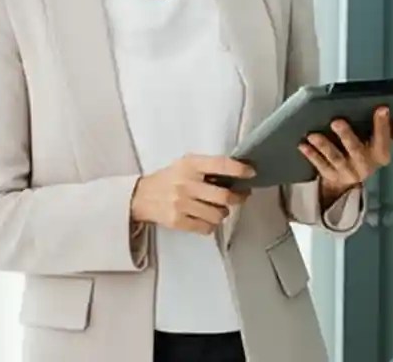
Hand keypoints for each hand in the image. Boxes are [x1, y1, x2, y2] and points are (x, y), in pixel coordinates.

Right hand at [130, 154, 254, 234]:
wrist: (141, 196)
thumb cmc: (170, 178)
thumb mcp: (186, 164)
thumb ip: (208, 166)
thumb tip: (239, 172)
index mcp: (190, 165)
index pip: (220, 164)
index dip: (239, 169)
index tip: (251, 173)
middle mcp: (186, 184)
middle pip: (224, 196)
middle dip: (238, 198)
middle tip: (241, 196)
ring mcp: (181, 204)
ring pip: (217, 215)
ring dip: (223, 213)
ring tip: (218, 209)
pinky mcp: (177, 221)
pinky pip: (206, 228)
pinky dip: (211, 225)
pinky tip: (206, 218)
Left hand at [299, 106, 392, 205]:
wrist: (352, 180)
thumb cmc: (370, 152)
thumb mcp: (386, 140)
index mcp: (381, 154)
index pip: (384, 138)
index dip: (383, 124)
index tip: (382, 107)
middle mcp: (365, 165)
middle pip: (356, 150)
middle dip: (347, 136)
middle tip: (336, 121)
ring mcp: (347, 172)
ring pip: (335, 158)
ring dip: (324, 146)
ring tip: (312, 134)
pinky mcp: (331, 176)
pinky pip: (320, 166)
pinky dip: (311, 155)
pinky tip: (303, 144)